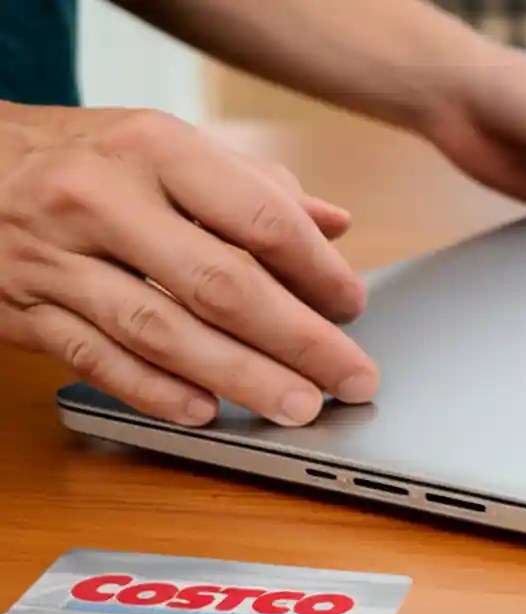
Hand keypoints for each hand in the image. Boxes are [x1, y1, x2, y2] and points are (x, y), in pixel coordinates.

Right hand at [0, 104, 378, 426]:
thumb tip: (335, 224)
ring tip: (297, 406)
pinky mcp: (25, 310)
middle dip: (298, 340)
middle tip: (351, 376)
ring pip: (161, 331)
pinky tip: (206, 413)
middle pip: (220, 285)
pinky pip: (98, 360)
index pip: (258, 217)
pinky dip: (155, 391)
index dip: (318, 271)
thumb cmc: (85, 159)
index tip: (353, 307)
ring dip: (240, 377)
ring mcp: (57, 259)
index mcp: (155, 149)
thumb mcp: (167, 148)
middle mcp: (103, 200)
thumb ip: (254, 186)